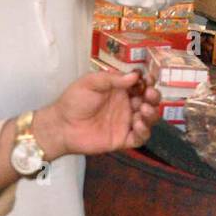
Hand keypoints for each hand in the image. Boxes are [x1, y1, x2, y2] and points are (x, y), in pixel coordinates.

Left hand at [35, 69, 161, 158]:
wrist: (61, 125)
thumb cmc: (74, 101)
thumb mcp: (91, 82)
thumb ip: (112, 79)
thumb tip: (134, 76)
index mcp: (120, 90)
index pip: (141, 85)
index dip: (148, 81)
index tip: (149, 79)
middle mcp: (126, 105)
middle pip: (150, 101)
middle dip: (154, 97)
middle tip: (149, 94)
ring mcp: (125, 123)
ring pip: (149, 119)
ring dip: (152, 114)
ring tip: (144, 109)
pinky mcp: (122, 139)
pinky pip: (140, 138)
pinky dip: (143, 131)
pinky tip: (136, 123)